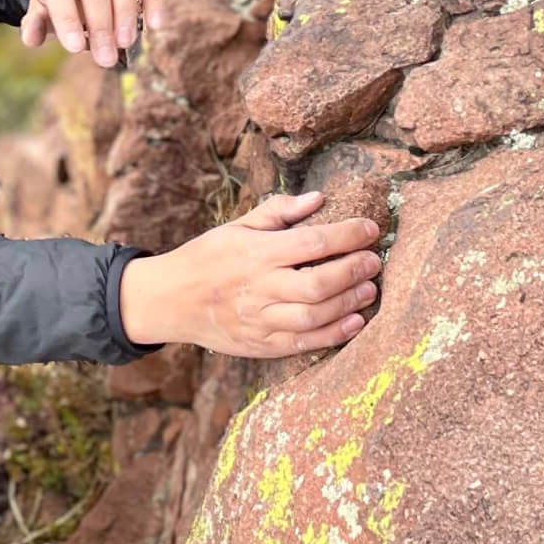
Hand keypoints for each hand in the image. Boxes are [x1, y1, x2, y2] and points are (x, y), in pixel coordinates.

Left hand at [22, 0, 163, 67]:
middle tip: (106, 59)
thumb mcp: (44, 9)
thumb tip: (31, 40)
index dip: (67, 20)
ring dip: (126, 14)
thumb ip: (36, 24)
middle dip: (101, 28)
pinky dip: (153, 0)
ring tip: (126, 44)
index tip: (75, 48)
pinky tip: (156, 25)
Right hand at [119, 193, 383, 357]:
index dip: (348, 235)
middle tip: (374, 261)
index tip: (370, 229)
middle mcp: (259, 288)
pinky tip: (354, 322)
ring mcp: (259, 320)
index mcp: (255, 253)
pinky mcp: (260, 344)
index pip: (312, 242)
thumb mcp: (236, 226)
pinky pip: (303, 342)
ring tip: (369, 290)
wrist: (169, 300)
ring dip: (349, 303)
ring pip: (314, 316)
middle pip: (318, 283)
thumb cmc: (207, 256)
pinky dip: (334, 334)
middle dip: (353, 271)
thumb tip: (318, 199)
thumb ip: (278, 211)